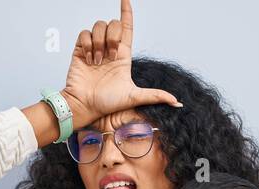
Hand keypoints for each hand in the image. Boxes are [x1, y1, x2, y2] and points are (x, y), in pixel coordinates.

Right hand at [62, 0, 181, 127]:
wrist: (86, 106)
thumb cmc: (107, 103)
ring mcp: (94, 48)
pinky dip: (87, 45)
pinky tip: (88, 60)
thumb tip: (177, 103)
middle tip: (109, 56)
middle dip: (112, 37)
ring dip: (99, 42)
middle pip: (113, 24)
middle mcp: (109, 49)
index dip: (126, 12)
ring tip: (96, 61)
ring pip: (99, 26)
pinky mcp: (80, 49)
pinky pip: (84, 33)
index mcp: (123, 55)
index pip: (126, 27)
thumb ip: (155, 96)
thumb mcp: (134, 97)